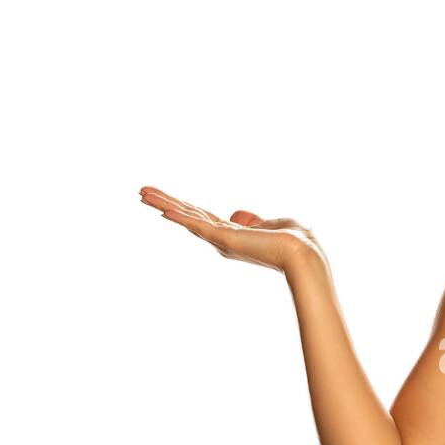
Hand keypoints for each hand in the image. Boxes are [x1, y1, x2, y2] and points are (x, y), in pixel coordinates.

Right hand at [139, 186, 324, 273]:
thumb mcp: (271, 224)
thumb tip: (236, 215)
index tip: (164, 199)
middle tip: (141, 191)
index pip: (201, 217)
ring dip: (164, 204)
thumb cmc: (295, 241)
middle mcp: (222, 239)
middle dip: (165, 202)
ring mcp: (222, 239)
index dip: (182, 207)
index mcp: (233, 235)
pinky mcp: (224, 239)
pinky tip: (162, 210)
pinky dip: (180, 217)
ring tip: (142, 193)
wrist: (303, 254)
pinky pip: (197, 225)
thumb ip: (252, 220)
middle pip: (187, 216)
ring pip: (187, 217)